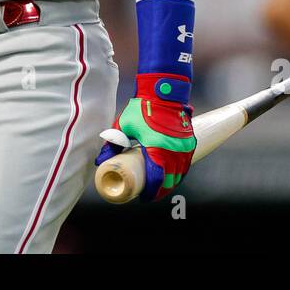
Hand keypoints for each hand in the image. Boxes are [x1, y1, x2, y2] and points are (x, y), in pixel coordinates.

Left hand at [94, 73, 196, 200]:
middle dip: (161, 191)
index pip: (156, 179)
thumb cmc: (142, 107)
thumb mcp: (123, 125)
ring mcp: (184, 145)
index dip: (150, 192)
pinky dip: (180, 173)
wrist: (163, 91)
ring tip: (161, 188)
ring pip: (180, 173)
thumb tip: (100, 161)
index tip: (143, 197)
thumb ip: (113, 143)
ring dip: (172, 183)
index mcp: (157, 147)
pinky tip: (174, 176)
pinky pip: (186, 163)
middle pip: (171, 180)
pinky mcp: (189, 140)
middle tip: (150, 195)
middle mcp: (174, 149)